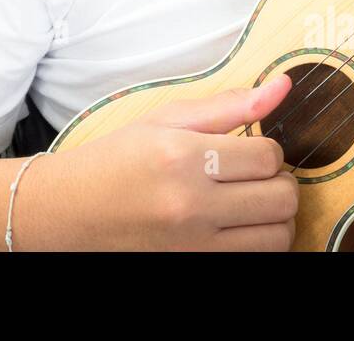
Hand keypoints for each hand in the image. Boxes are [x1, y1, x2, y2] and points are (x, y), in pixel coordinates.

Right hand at [43, 75, 298, 250]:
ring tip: (249, 202)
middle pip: (281, 198)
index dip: (267, 148)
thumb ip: (228, 105)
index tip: (249, 149)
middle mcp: (190, 205)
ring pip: (278, 236)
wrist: (69, 211)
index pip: (267, 156)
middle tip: (254, 176)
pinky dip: (257, 242)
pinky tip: (237, 226)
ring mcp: (193, 246)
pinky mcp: (193, 266)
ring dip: (274, 216)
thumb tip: (283, 87)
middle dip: (278, 181)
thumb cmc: (116, 160)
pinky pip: (256, 260)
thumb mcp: (164, 120)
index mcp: (182, 157)